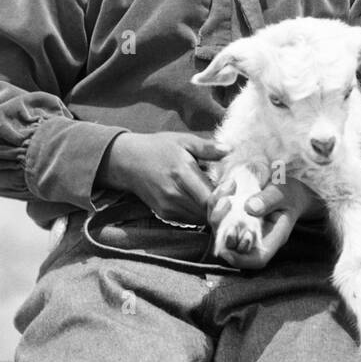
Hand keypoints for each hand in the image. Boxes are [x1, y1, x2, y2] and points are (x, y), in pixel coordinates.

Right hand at [95, 131, 224, 223]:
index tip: (233, 187)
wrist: (127, 162)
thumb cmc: (158, 148)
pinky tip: (206, 202)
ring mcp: (168, 208)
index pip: (209, 198)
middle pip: (207, 212)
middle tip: (232, 196)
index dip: (224, 198)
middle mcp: (174, 195)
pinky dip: (201, 214)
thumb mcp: (184, 140)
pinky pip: (190, 220)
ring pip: (200, 219)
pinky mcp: (165, 215)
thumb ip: (207, 147)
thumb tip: (230, 150)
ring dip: (212, 212)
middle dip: (222, 207)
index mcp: (182, 174)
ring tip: (221, 199)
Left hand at [208, 177, 322, 268]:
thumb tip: (249, 208)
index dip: (240, 259)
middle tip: (225, 203)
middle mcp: (256, 237)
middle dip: (223, 230)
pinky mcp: (233, 218)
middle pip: (234, 247)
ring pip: (222, 230)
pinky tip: (227, 185)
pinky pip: (220, 215)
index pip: (258, 258)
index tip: (226, 250)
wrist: (287, 190)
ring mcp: (243, 228)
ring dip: (218, 211)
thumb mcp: (284, 193)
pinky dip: (218, 201)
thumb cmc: (289, 194)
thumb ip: (269, 200)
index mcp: (274, 237)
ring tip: (228, 188)